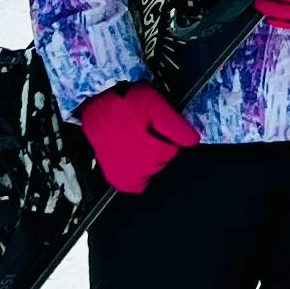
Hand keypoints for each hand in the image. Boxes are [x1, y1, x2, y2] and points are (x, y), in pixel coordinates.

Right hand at [76, 83, 201, 192]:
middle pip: (162, 163)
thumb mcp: (155, 105)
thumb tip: (194, 142)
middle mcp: (139, 169)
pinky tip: (134, 160)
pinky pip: (136, 185)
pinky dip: (139, 176)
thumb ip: (175, 126)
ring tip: (137, 142)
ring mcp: (126, 176)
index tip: (155, 126)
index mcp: (151, 152)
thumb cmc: (126, 104)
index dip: (167, 137)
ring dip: (149, 160)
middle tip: (145, 132)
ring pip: (151, 172)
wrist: (95, 109)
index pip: (172, 151)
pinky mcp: (116, 179)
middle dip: (159, 148)